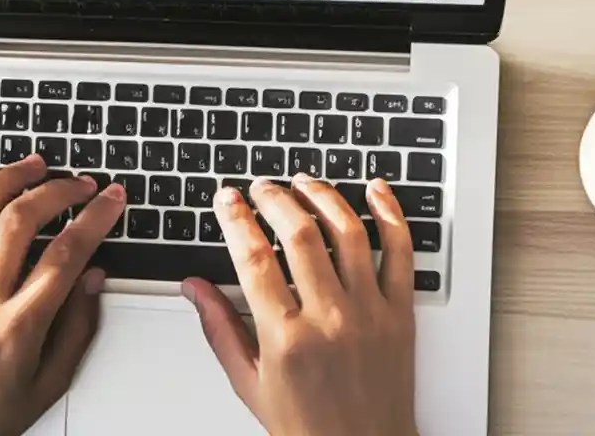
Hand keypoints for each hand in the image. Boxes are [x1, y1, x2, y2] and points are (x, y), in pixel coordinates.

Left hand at [0, 154, 125, 435]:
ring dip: (8, 178)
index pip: (65, 255)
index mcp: (17, 329)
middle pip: (20, 220)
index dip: (95, 218)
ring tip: (33, 166)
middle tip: (79, 182)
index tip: (110, 200)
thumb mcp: (47, 385)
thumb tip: (93, 278)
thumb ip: (76, 328)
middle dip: (58, 190)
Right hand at [182, 175, 417, 435]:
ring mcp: (370, 313)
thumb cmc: (307, 425)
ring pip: (348, 232)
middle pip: (301, 234)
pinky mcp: (401, 314)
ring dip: (324, 196)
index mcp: (285, 338)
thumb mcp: (249, 381)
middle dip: (275, 198)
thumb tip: (193, 287)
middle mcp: (329, 319)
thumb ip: (220, 328)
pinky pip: (401, 252)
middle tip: (262, 187)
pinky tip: (375, 191)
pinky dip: (391, 215)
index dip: (236, 218)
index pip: (253, 257)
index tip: (227, 198)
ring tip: (304, 183)